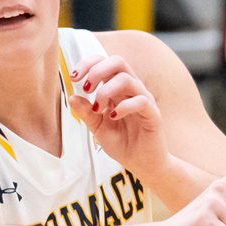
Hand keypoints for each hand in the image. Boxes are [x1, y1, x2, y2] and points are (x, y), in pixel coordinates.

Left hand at [69, 53, 169, 177]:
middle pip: (118, 61)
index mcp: (117, 88)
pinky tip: (113, 116)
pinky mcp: (153, 114)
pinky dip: (124, 106)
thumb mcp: (98, 128)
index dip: (88, 63)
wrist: (142, 164)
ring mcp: (144, 100)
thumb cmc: (123, 143)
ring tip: (99, 108)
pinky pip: (141, 100)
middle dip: (97, 70)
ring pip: (127, 79)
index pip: (105, 62)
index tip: (73, 77)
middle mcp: (131, 90)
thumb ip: (86, 113)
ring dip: (107, 90)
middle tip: (86, 88)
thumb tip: (72, 97)